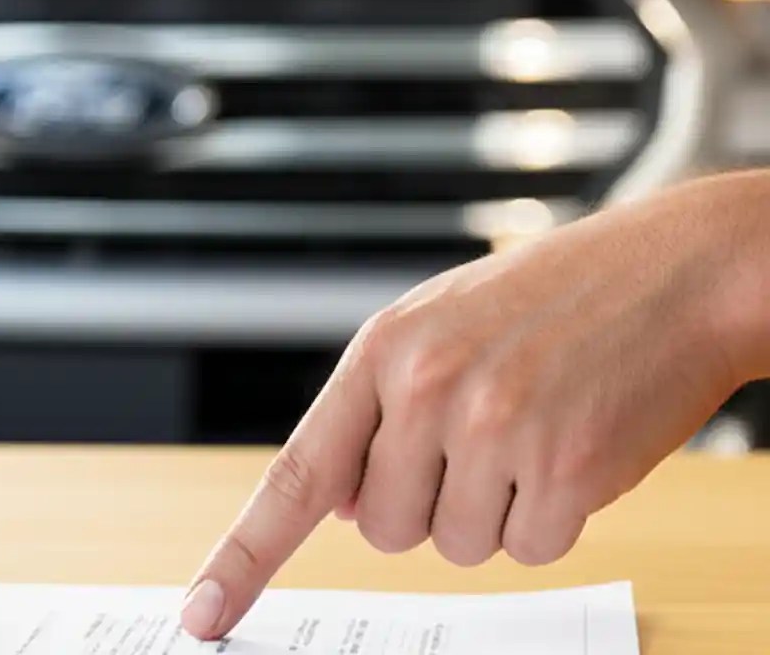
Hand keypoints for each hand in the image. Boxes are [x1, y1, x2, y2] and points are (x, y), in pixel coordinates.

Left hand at [182, 173, 769, 638]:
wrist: (677, 269)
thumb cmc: (551, 298)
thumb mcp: (435, 324)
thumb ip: (372, 409)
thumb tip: (330, 504)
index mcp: (382, 352)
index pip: (294, 474)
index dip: (244, 555)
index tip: (203, 613)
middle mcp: (426, 390)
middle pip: (381, 530)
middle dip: (426, 503)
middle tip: (482, 437)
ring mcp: (496, 430)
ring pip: (455, 548)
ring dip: (493, 510)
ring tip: (534, 429)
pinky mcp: (566, 468)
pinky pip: (529, 551)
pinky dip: (552, 519)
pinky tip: (573, 448)